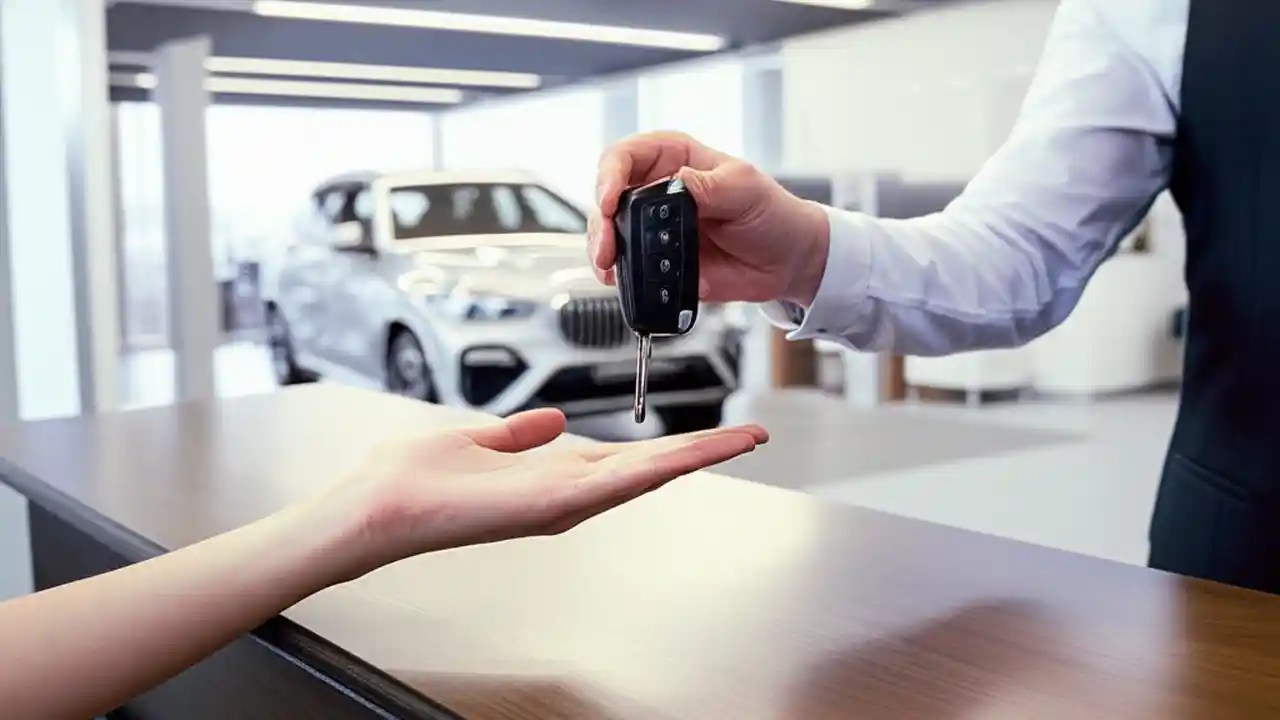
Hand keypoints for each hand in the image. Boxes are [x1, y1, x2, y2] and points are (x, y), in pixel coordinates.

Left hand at [307, 408, 767, 581]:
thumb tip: (548, 420)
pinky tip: (682, 459)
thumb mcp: (476, 441)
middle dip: (703, 453)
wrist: (375, 506)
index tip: (714, 433)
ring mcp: (558, 504)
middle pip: (649, 469)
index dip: (674, 445)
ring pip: (641, 476)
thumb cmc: (412, 479)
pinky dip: (649, 471)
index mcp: (552, 476)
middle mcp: (564, 494)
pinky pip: (607, 485)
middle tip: (753, 436)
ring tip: (740, 440)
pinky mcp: (543, 507)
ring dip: (693, 459)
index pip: (627, 457)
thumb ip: (517, 434)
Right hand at [588, 131, 830, 305]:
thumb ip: (709, 185)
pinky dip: (619, 275)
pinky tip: (620, 280)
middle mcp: (657, 190)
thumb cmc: (771, 213)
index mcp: (675, 159)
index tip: (610, 199)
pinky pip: (628, 267)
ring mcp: (654, 228)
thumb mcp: (746, 189)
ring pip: (611, 233)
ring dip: (603, 250)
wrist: (786, 261)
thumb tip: (678, 182)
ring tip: (610, 266)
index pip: (627, 155)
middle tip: (607, 246)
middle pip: (609, 197)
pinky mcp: (657, 261)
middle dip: (601, 221)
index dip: (610, 174)